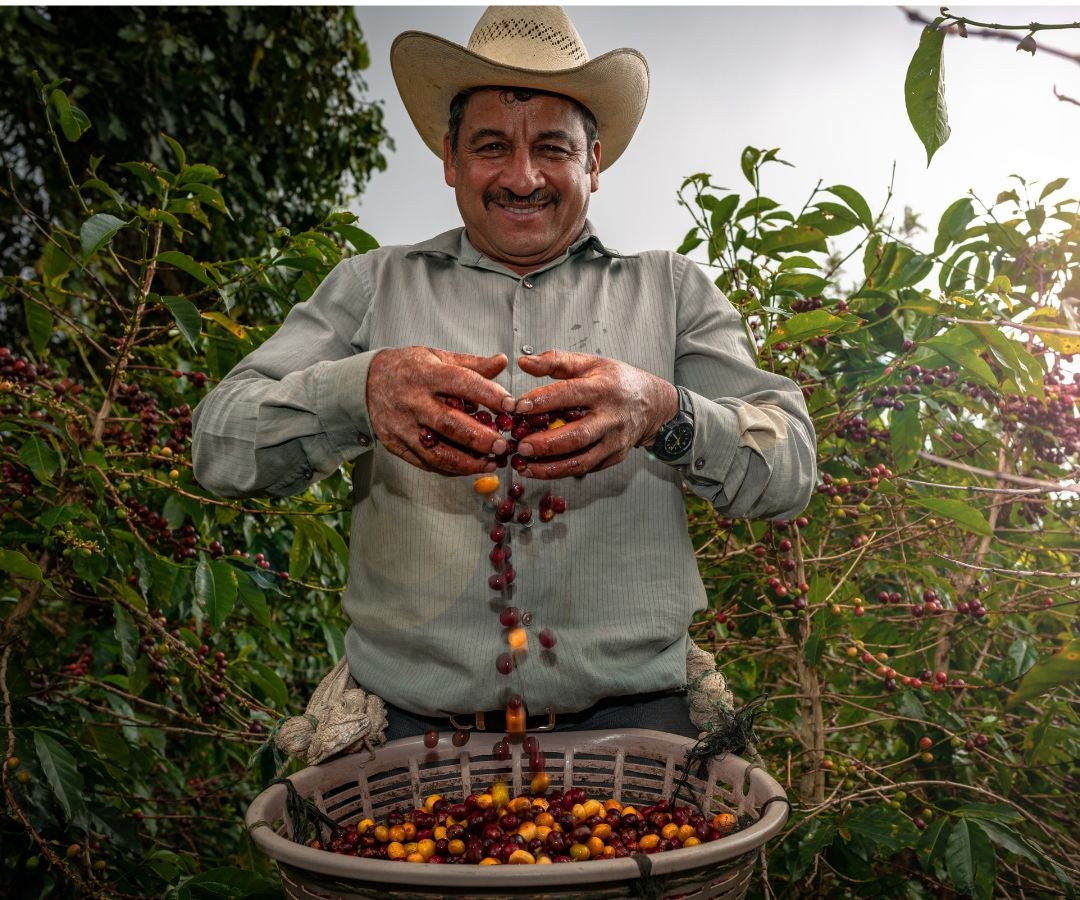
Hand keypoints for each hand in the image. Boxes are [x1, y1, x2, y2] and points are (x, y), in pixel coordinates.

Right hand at [367, 347, 512, 474]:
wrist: (366, 383)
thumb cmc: (410, 369)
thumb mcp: (437, 357)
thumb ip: (471, 364)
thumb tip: (502, 361)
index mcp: (427, 374)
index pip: (463, 384)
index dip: (489, 395)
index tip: (512, 405)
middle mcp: (414, 401)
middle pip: (450, 424)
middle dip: (480, 438)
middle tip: (503, 445)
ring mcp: (403, 426)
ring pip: (437, 451)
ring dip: (467, 462)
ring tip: (490, 463)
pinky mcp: (397, 445)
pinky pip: (426, 463)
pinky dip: (451, 469)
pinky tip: (469, 467)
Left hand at [512, 350, 677, 478]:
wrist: (652, 404)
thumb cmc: (616, 381)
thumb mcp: (589, 363)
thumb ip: (555, 361)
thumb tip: (524, 363)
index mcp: (603, 389)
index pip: (571, 394)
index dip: (544, 401)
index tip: (519, 407)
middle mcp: (611, 417)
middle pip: (577, 435)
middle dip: (546, 443)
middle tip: (520, 446)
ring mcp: (614, 441)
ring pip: (581, 460)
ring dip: (551, 468)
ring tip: (524, 467)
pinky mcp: (614, 457)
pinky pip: (586, 468)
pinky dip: (561, 471)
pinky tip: (541, 470)